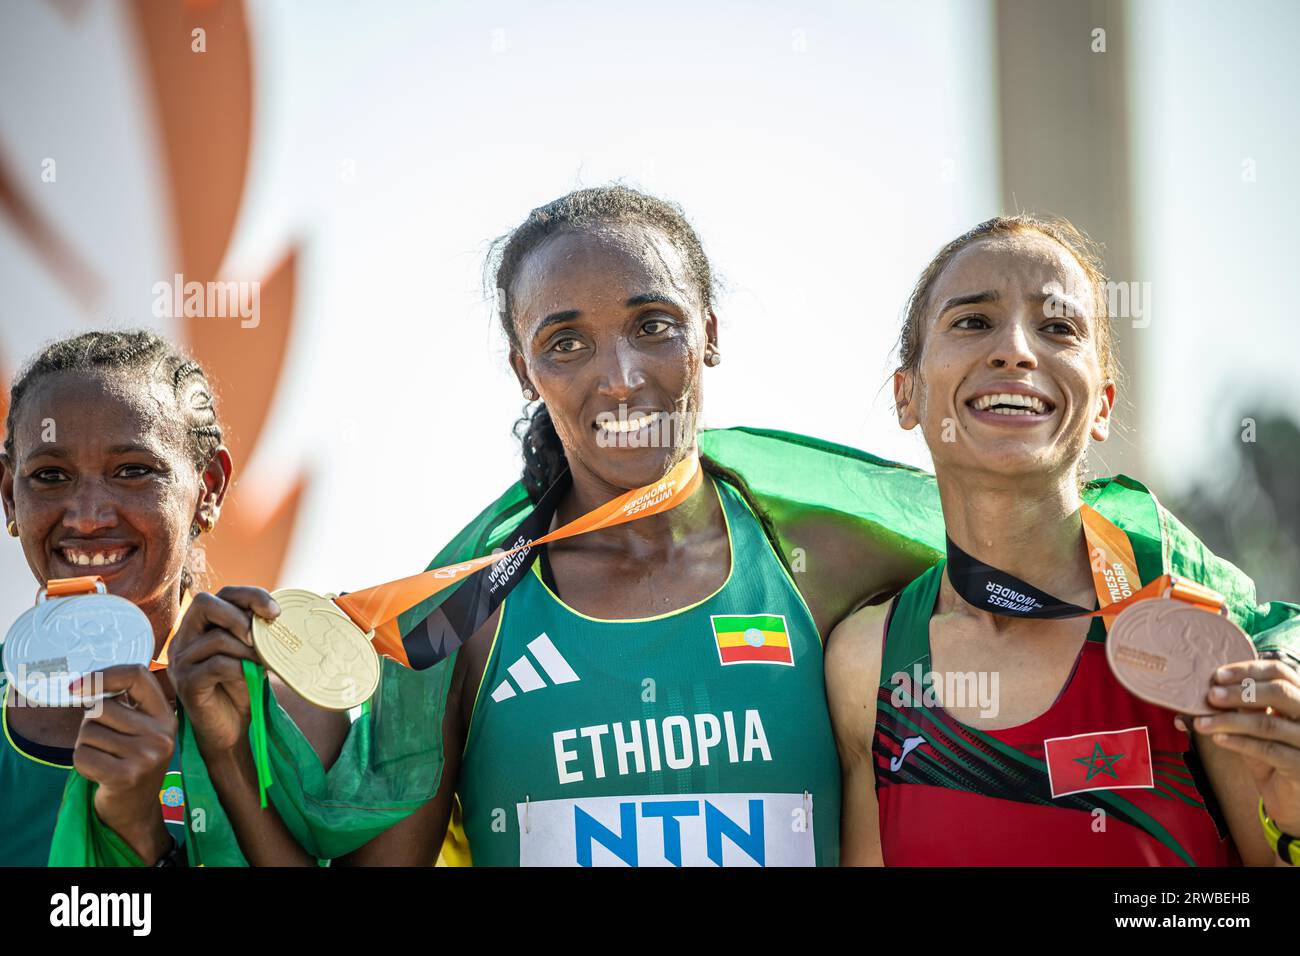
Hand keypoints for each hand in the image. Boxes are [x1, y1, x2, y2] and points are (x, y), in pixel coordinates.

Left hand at [71, 664, 176, 863]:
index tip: (78, 686)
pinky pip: (82, 755)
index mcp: (166, 715)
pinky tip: (99, 773)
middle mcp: (162, 733)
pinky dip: (82, 764)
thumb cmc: (130, 763)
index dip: (104, 676)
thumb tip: (83, 684)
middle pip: (102, 708)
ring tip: (105, 759)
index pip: (137, 675)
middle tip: (104, 743)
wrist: (135, 811)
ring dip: (85, 745)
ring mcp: (147, 756)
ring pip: (88, 732)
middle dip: (91, 724)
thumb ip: (123, 704)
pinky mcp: (126, 776)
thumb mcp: (139, 730)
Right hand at [168, 587, 279, 753]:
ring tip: (260, 663)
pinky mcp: (186, 683)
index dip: (248, 596)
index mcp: (200, 626)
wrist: (231, 729)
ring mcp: (181, 661)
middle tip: (259, 636)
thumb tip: (277, 614)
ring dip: (246, 649)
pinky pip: (215, 665)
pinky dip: (239, 667)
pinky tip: (249, 676)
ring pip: (214, 638)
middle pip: (203, 603)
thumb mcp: (250, 653)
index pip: (219, 594)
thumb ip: (255, 632)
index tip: (275, 611)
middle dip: (238, 615)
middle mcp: (184, 639)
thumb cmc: (240, 687)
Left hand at [1193, 658, 1299, 834]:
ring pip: (1268, 723)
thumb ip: (1236, 711)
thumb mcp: (1254, 729)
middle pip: (1279, 692)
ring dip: (1229, 720)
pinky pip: (1269, 750)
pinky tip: (1218, 739)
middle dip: (1240, 692)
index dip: (1248, 670)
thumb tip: (1194, 700)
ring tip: (1201, 722)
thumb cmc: (1272, 757)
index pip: (1280, 672)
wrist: (1291, 800)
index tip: (1217, 676)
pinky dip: (1239, 742)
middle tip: (1210, 696)